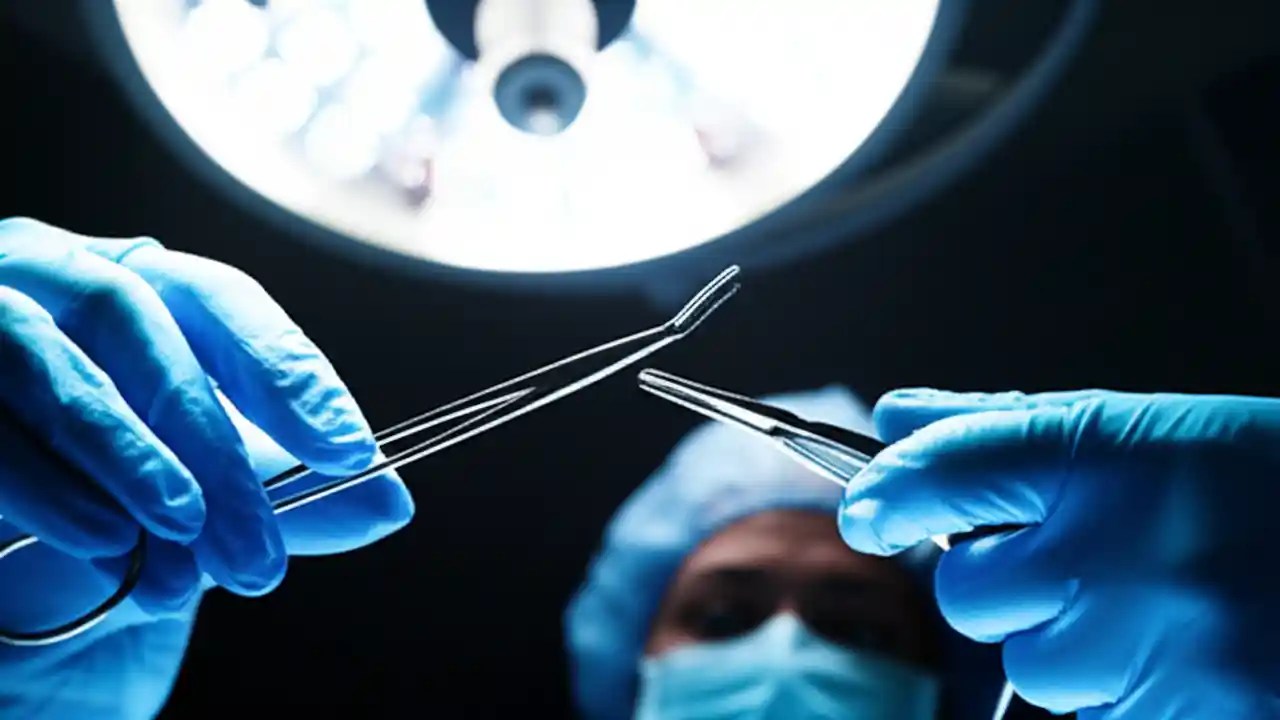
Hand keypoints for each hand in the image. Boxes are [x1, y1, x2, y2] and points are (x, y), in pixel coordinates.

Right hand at [0, 217, 413, 718]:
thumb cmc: (102, 502)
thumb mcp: (200, 498)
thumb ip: (281, 492)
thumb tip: (391, 500)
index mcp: (138, 288)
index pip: (222, 301)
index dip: (286, 370)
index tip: (350, 452)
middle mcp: (52, 276)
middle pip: (141, 322)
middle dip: (209, 440)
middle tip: (258, 549)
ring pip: (50, 361)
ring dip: (126, 453)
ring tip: (184, 532)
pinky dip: (42, 481)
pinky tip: (102, 539)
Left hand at [838, 388, 1279, 719]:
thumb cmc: (1269, 487)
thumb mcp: (1148, 433)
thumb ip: (1006, 429)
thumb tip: (895, 418)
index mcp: (1105, 455)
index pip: (941, 467)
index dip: (888, 492)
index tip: (871, 510)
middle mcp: (1117, 550)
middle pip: (969, 593)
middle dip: (1004, 585)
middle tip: (1082, 565)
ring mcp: (1155, 648)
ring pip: (1034, 668)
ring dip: (1073, 648)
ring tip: (1162, 611)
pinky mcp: (1190, 714)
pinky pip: (1099, 717)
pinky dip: (1127, 693)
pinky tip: (1191, 653)